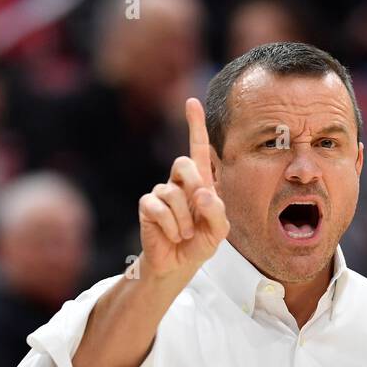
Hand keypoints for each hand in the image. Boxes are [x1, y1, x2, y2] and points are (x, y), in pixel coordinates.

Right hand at [137, 98, 228, 281]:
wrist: (177, 264)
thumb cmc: (199, 243)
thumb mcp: (218, 231)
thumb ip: (217, 212)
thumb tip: (201, 194)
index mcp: (200, 183)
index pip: (198, 148)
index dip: (195, 125)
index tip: (192, 101)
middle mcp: (179, 183)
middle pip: (182, 162)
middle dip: (194, 185)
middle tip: (199, 209)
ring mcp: (161, 193)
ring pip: (172, 193)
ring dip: (185, 220)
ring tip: (186, 234)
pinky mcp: (147, 206)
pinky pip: (159, 208)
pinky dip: (171, 226)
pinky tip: (173, 236)